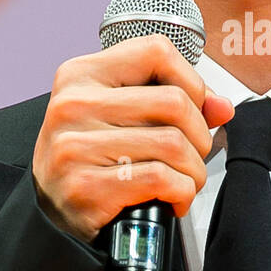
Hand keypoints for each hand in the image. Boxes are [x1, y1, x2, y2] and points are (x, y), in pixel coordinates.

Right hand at [31, 33, 233, 243]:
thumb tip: (221, 106)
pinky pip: (161, 178)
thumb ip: (171, 102)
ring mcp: (76, 146)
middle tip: (192, 154)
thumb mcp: (120, 118)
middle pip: (175, 102)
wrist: (50, 219)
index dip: (190, 80)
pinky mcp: (86, 186)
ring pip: (173, 143)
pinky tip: (172, 197)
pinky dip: (182, 192)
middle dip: (200, 135)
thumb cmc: (90, 162)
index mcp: (81, 75)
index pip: (156, 51)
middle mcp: (73, 105)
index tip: (193, 107)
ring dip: (194, 170)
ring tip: (184, 179)